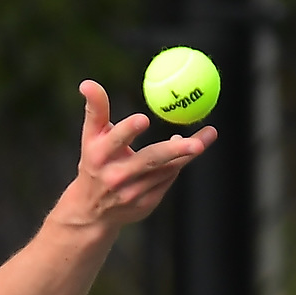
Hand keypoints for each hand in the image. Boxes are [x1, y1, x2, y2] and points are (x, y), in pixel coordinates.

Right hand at [59, 80, 216, 229]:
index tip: (144, 119)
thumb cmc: (94, 162)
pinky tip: (185, 152)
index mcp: (100, 155)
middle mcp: (116, 176)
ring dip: (187, 152)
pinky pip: (168, 179)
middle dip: (174, 151)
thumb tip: (88, 83)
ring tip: (207, 135)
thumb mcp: (90, 137)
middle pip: (150, 159)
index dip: (128, 130)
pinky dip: (178, 164)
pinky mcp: (146, 203)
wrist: (91, 210)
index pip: (115, 139)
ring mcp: (132, 193)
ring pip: (167, 169)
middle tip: (197, 143)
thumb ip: (96, 109)